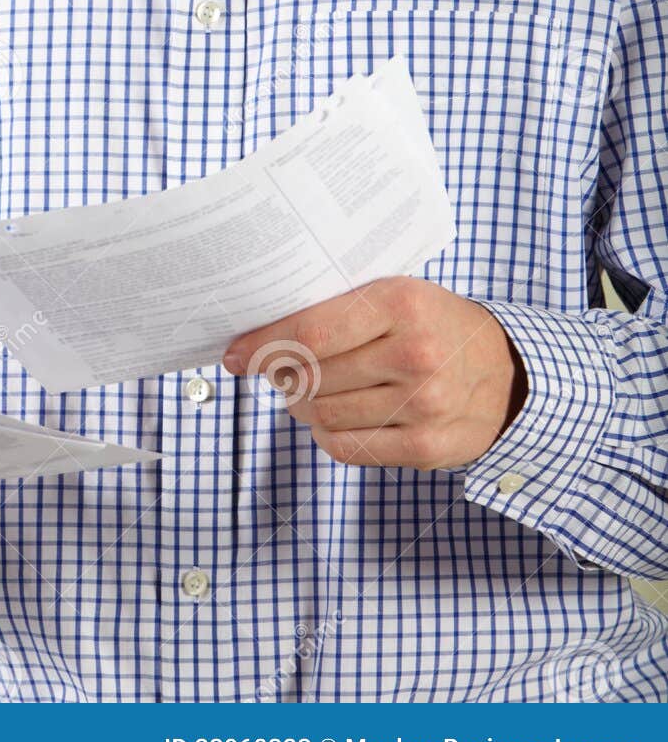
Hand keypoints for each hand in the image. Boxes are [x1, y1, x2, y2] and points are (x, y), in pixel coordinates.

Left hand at [223, 275, 528, 469]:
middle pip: (312, 377)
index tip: (234, 353)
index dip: (262, 345)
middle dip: (279, 376)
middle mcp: (415, 355)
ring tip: (302, 392)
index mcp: (402, 304)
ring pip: (324, 414)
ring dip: (300, 405)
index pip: (310, 333)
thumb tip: (263, 327)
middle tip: (274, 370)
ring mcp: (424, 406)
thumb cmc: (436, 323)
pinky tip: (330, 418)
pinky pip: (348, 448)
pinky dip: (326, 434)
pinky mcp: (427, 447)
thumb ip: (340, 306)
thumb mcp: (397, 293)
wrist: (508, 370)